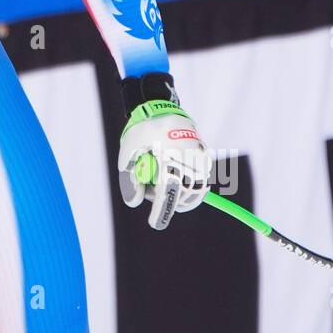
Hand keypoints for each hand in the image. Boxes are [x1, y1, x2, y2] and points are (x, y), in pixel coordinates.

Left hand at [117, 100, 211, 230]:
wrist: (160, 108)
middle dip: (165, 199)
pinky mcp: (205, 158)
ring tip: (162, 174)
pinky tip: (173, 169)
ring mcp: (200, 159)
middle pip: (181, 196)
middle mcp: (188, 159)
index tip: (155, 224)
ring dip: (178, 192)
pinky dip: (187, 184)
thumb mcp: (127, 153)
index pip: (167, 192)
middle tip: (151, 189)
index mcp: (168, 157)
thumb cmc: (141, 131)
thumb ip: (130, 181)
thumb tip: (136, 203)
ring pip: (193, 192)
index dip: (162, 211)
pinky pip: (199, 182)